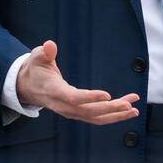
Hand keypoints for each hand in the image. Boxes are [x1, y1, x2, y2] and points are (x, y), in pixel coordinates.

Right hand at [15, 40, 139, 125]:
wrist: (29, 88)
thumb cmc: (36, 69)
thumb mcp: (37, 57)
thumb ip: (45, 52)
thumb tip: (49, 44)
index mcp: (54, 91)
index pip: (73, 98)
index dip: (89, 97)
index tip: (107, 95)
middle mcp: (63, 106)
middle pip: (89, 111)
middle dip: (110, 108)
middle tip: (129, 103)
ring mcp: (71, 112)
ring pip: (95, 118)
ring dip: (115, 114)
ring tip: (133, 110)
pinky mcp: (78, 113)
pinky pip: (96, 118)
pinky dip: (112, 116)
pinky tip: (127, 110)